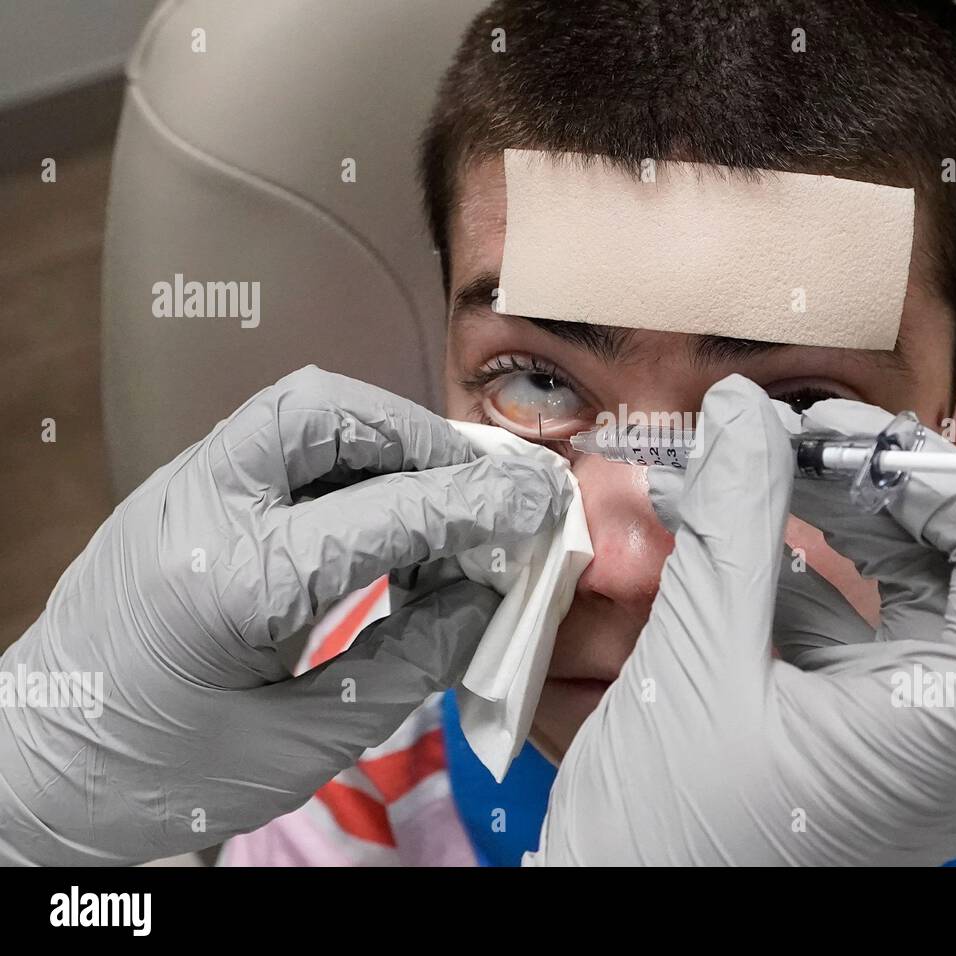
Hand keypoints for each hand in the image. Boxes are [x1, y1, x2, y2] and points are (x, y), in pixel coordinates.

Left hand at [0, 366, 569, 864]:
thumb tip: (484, 595)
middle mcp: (201, 509)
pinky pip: (270, 449)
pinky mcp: (173, 499)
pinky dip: (338, 465)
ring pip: (294, 413)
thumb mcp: (307, 742)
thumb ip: (410, 660)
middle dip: (418, 438)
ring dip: (378, 440)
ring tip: (433, 497)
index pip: (388, 510)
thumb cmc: (164, 772)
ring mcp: (178, 493)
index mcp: (237, 581)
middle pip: (325, 412)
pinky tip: (372, 518)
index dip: (478, 503)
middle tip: (476, 486)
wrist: (37, 769)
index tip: (539, 501)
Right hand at [530, 375, 955, 864]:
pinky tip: (730, 515)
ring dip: (843, 507)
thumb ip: (734, 531)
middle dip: (912, 479)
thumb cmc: (665, 840)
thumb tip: (749, 418)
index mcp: (942, 735)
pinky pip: (856, 614)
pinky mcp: (853, 720)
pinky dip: (802, 555)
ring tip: (749, 459)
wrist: (615, 911)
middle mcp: (948, 731)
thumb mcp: (694, 670)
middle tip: (814, 431)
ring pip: (921, 582)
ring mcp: (901, 726)